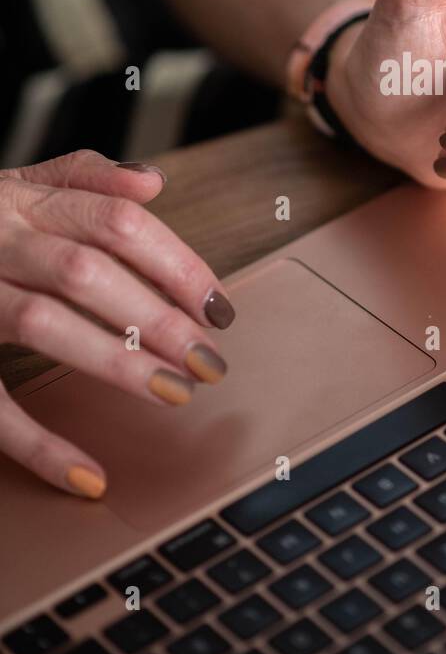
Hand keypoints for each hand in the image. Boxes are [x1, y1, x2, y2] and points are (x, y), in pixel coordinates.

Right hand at [0, 152, 234, 495]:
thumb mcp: (17, 183)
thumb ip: (84, 179)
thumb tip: (153, 181)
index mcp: (21, 199)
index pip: (115, 222)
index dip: (175, 263)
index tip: (218, 307)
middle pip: (85, 272)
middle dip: (157, 318)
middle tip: (210, 360)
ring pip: (41, 323)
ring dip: (115, 362)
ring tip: (175, 392)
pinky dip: (37, 444)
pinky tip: (87, 475)